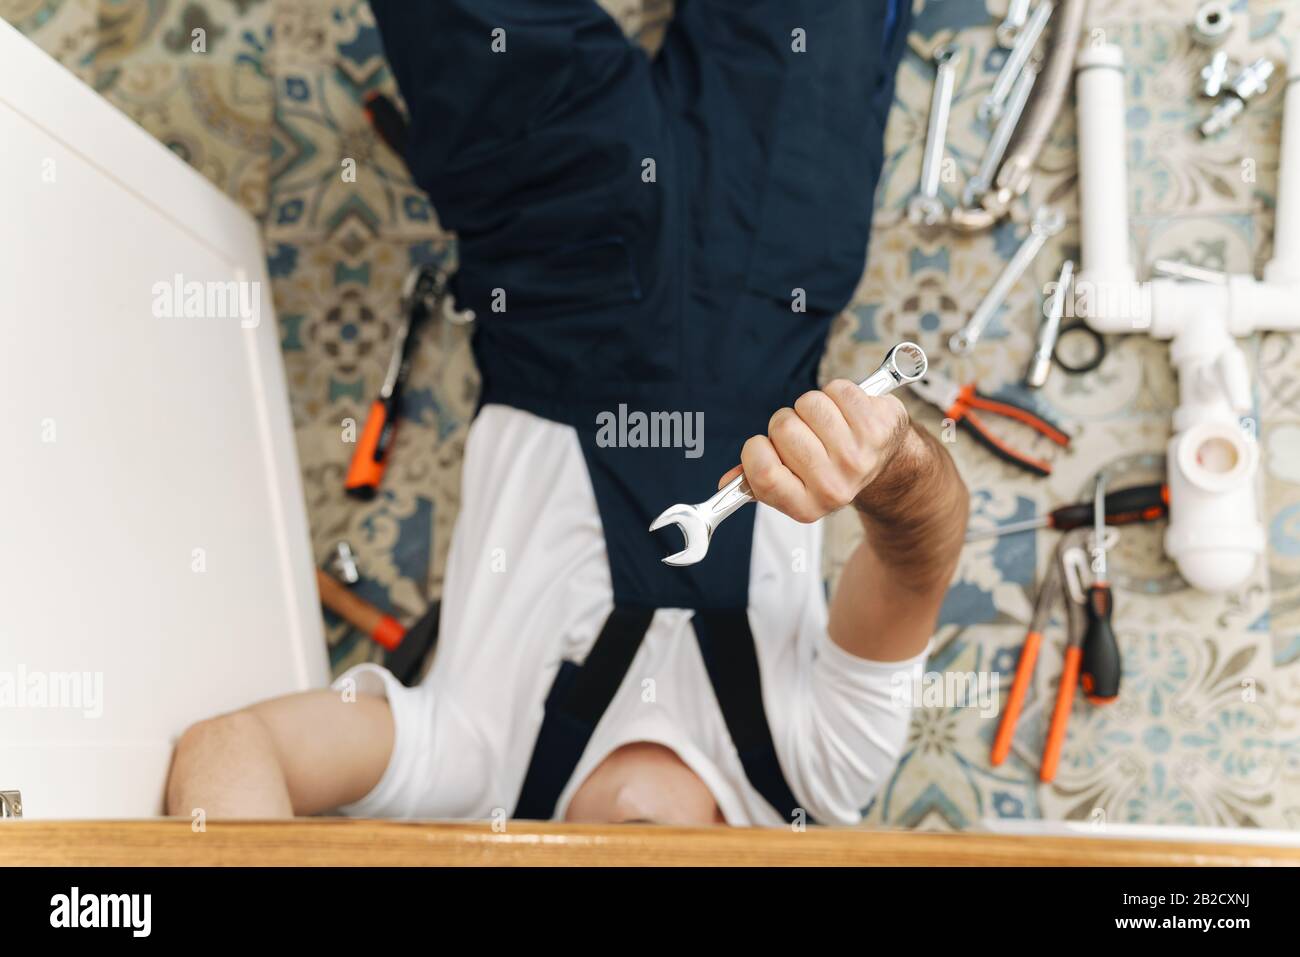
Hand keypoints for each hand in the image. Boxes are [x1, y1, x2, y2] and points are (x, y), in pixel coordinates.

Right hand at [717, 380, 910, 523]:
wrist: (884, 463)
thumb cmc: (828, 467)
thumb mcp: (793, 484)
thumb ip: (758, 480)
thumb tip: (726, 482)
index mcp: (805, 506)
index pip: (762, 470)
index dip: (757, 448)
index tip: (768, 446)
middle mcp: (833, 488)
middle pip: (783, 427)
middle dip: (788, 422)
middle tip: (807, 435)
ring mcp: (858, 458)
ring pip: (809, 403)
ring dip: (814, 405)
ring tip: (830, 423)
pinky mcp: (877, 428)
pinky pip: (837, 390)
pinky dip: (838, 392)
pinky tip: (849, 411)